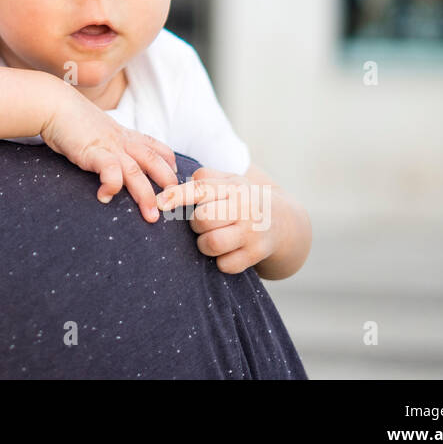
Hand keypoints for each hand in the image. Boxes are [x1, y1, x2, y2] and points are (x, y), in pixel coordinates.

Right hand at [40, 83, 178, 221]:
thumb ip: (107, 143)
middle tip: (175, 203)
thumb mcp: (97, 130)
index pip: (155, 146)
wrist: (54, 104)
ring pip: (136, 172)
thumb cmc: (70, 119)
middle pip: (154, 161)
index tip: (175, 177)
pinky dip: (111, 185)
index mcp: (124, 135)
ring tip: (151, 216)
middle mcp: (121, 141)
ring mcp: (109, 146)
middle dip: (167, 183)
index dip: (168, 162)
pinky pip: (110, 170)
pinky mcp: (93, 151)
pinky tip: (106, 197)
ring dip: (145, 195)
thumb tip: (108, 159)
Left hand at [155, 167, 277, 273]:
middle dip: (195, 224)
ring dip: (204, 244)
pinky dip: (220, 261)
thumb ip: (204, 178)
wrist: (283, 222)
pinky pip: (225, 264)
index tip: (159, 203)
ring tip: (210, 238)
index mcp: (233, 187)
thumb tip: (171, 185)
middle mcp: (245, 208)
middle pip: (202, 219)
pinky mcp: (257, 254)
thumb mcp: (229, 181)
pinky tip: (227, 252)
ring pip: (211, 243)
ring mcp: (252, 232)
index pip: (200, 190)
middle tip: (202, 223)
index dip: (176, 196)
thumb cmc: (242, 199)